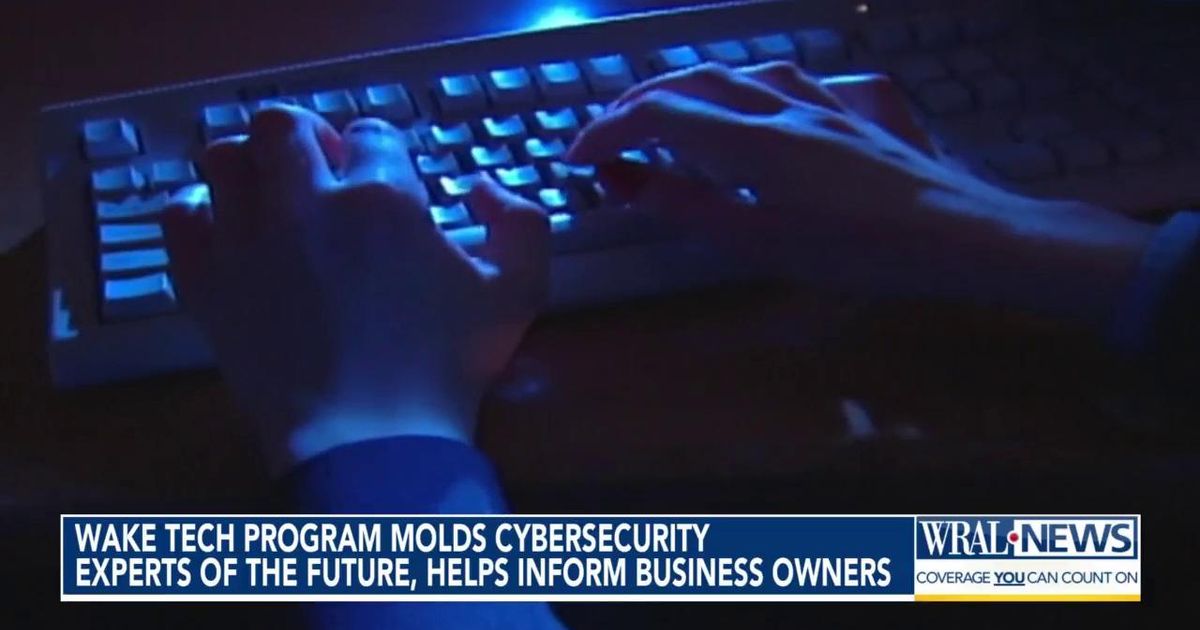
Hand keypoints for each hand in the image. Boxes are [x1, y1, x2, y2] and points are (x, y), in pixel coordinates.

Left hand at [162, 106, 549, 471]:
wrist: (370, 442)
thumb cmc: (447, 369)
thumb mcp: (519, 293)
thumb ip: (522, 223)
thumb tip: (481, 190)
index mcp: (383, 197)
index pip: (372, 133)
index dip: (380, 154)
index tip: (384, 186)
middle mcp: (307, 203)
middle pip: (284, 125)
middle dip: (305, 139)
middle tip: (322, 175)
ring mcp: (247, 240)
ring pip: (225, 157)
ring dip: (250, 167)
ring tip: (271, 199)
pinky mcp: (207, 281)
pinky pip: (181, 215)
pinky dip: (201, 213)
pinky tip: (230, 235)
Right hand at [568, 62, 1152, 328]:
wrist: (953, 232)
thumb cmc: (852, 252)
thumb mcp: (756, 242)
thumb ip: (686, 206)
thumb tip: (624, 181)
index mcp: (748, 138)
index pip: (656, 115)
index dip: (607, 132)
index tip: (575, 158)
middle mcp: (777, 104)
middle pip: (690, 81)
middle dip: (637, 103)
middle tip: (607, 137)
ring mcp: (818, 100)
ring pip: (735, 72)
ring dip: (686, 87)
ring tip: (664, 113)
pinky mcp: (850, 108)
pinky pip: (781, 80)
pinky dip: (739, 87)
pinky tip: (749, 102)